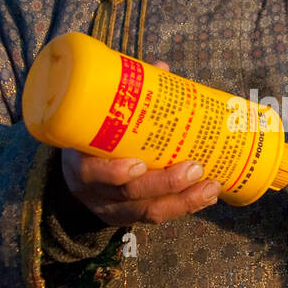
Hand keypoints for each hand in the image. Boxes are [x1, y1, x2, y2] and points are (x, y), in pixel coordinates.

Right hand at [59, 59, 220, 226]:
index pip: (91, 171)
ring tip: (211, 186)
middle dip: (164, 183)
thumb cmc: (94, 138)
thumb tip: (161, 69)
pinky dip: (185, 207)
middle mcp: (94, 190)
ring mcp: (112, 207)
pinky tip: (207, 196)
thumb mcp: (99, 119)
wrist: (77, 175)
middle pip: (129, 193)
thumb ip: (128, 96)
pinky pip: (157, 217)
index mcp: (80, 160)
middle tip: (193, 167)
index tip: (139, 164)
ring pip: (148, 211)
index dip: (114, 172)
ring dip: (183, 200)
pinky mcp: (130, 218)